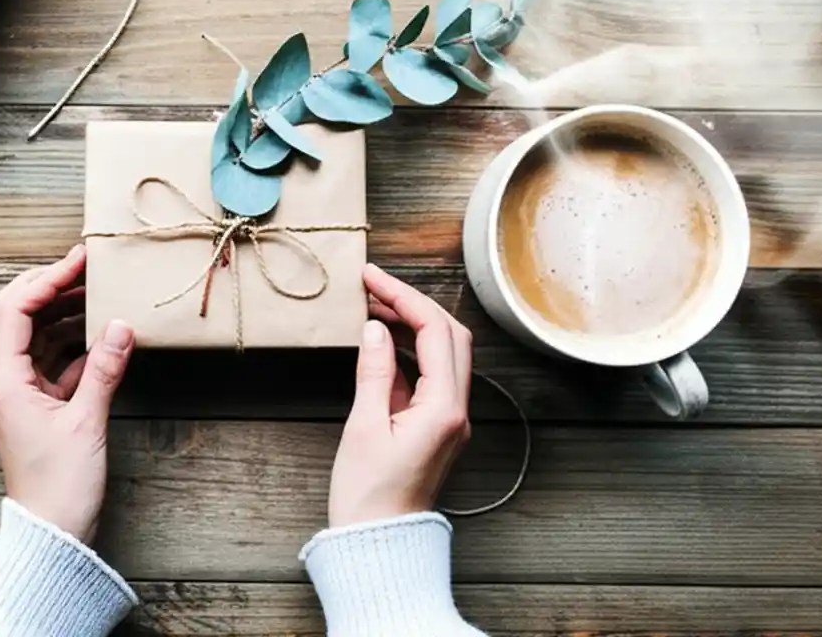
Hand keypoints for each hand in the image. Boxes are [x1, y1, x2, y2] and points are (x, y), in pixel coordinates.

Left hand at [0, 245, 133, 542]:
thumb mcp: (86, 423)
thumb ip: (103, 369)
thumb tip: (121, 325)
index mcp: (4, 381)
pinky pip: (51, 361)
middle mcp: (5, 382)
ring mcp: (20, 395)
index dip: (46, 279)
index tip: (79, 260)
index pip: (14, 310)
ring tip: (95, 294)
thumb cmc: (60, 488)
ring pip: (31, 336)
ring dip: (58, 311)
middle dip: (41, 286)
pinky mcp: (40, 409)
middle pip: (9, 314)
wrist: (52, 535)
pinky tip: (101, 337)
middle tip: (79, 268)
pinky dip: (73, 343)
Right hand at [327, 263, 472, 526]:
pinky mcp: (437, 428)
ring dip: (413, 325)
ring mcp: (450, 420)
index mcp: (444, 408)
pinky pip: (430, 376)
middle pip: (449, 336)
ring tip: (374, 307)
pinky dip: (409, 351)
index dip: (403, 296)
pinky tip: (380, 344)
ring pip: (444, 354)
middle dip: (414, 304)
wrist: (379, 543)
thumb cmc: (368, 496)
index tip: (372, 278)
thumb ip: (372, 372)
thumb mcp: (364, 427)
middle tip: (374, 286)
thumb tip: (374, 328)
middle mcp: (456, 411)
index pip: (434, 331)